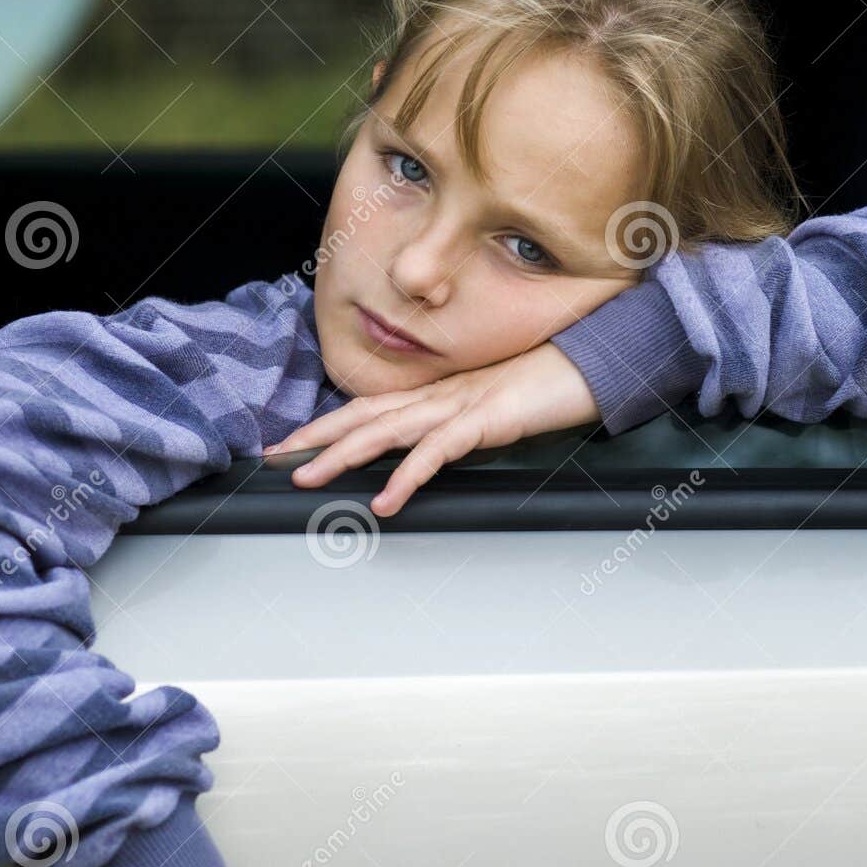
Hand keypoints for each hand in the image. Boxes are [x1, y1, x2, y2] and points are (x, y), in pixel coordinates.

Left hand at [264, 343, 598, 516]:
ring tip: (309, 478)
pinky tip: (385, 501)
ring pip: (387, 431)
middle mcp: (439, 396)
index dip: (327, 425)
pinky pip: (436, 452)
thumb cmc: (548, 385)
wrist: (592, 364)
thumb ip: (460, 426)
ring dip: (343, 455)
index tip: (290, 444)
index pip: (371, 409)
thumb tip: (431, 451)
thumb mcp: (493, 410)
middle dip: (315, 438)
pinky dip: (407, 477)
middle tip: (274, 458)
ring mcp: (459, 406)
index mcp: (438, 394)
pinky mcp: (484, 421)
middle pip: (364, 416)